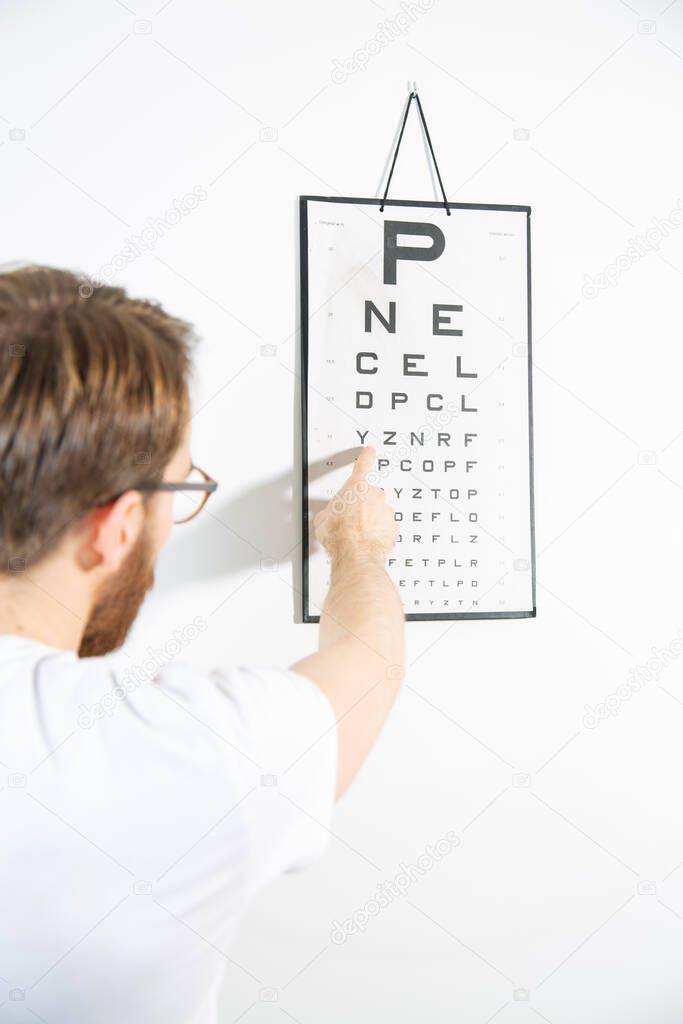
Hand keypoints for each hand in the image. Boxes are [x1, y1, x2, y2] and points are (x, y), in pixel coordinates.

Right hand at [313, 446, 398, 563]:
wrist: (355, 553)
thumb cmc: (340, 534)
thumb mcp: (323, 519)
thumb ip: (328, 512)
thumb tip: (325, 518)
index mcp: (356, 488)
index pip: (362, 466)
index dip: (366, 457)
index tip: (370, 452)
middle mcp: (374, 496)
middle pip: (369, 496)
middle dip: (361, 506)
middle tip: (350, 520)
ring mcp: (386, 511)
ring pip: (379, 512)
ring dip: (371, 520)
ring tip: (357, 533)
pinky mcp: (393, 527)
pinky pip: (386, 527)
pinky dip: (379, 532)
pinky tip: (368, 540)